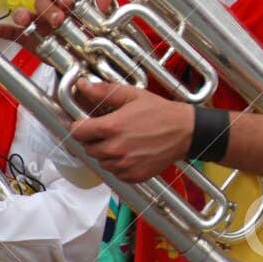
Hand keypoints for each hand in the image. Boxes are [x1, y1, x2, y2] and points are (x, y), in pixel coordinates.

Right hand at [0, 0, 116, 43]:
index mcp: (68, 2)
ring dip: (24, 14)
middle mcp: (52, 10)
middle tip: (57, 18)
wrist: (87, 66)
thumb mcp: (101, 26)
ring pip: (28, 14)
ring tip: (24, 19)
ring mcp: (40, 24)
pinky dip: (3, 30)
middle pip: (43, 0)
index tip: (68, 0)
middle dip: (48, 7)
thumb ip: (103, 10)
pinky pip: (14, 33)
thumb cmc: (92, 39)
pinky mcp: (31, 40)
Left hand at [68, 79, 192, 181]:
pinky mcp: (133, 176)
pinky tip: (129, 153)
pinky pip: (115, 173)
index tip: (84, 125)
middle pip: (88, 148)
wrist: (184, 131)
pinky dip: (118, 165)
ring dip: (105, 154)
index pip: (78, 132)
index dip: (79, 127)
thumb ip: (104, 91)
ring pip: (101, 162)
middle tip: (107, 132)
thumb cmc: (160, 113)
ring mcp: (124, 165)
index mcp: (112, 127)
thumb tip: (83, 85)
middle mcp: (115, 149)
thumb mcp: (131, 95)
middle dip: (93, 140)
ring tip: (121, 142)